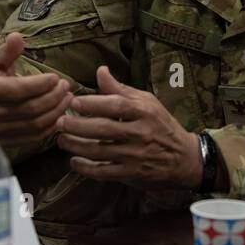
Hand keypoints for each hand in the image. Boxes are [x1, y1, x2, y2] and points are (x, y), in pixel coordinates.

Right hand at [0, 32, 71, 145]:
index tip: (57, 77)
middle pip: (31, 108)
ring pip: (35, 124)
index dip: (41, 84)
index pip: (18, 89)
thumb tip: (18, 36)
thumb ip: (7, 51)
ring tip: (67, 98)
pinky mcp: (6, 142)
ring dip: (56, 111)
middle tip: (66, 86)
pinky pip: (34, 137)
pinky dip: (50, 127)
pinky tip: (60, 115)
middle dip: (54, 97)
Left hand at [57, 66, 201, 188]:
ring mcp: (136, 155)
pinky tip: (74, 162)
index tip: (73, 102)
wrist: (185, 159)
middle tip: (59, 122)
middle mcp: (141, 133)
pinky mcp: (132, 173)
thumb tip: (101, 71)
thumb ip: (121, 90)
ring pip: (100, 151)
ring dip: (76, 146)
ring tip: (61, 140)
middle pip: (104, 129)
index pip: (116, 105)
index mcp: (145, 112)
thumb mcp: (147, 103)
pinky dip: (87, 168)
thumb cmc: (162, 126)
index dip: (92, 104)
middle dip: (77, 126)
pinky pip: (104, 172)